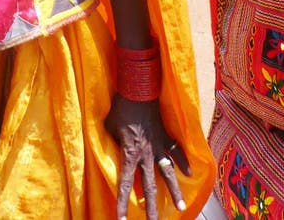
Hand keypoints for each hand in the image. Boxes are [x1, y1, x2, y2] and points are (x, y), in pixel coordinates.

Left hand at [105, 95, 190, 219]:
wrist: (138, 91)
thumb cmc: (120, 108)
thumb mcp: (108, 126)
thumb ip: (111, 141)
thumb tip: (110, 148)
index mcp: (129, 154)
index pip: (125, 185)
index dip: (123, 204)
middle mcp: (146, 155)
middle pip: (151, 188)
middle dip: (152, 209)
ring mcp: (158, 147)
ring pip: (168, 174)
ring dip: (175, 192)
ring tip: (181, 208)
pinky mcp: (166, 136)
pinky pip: (176, 151)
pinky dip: (183, 162)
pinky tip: (189, 173)